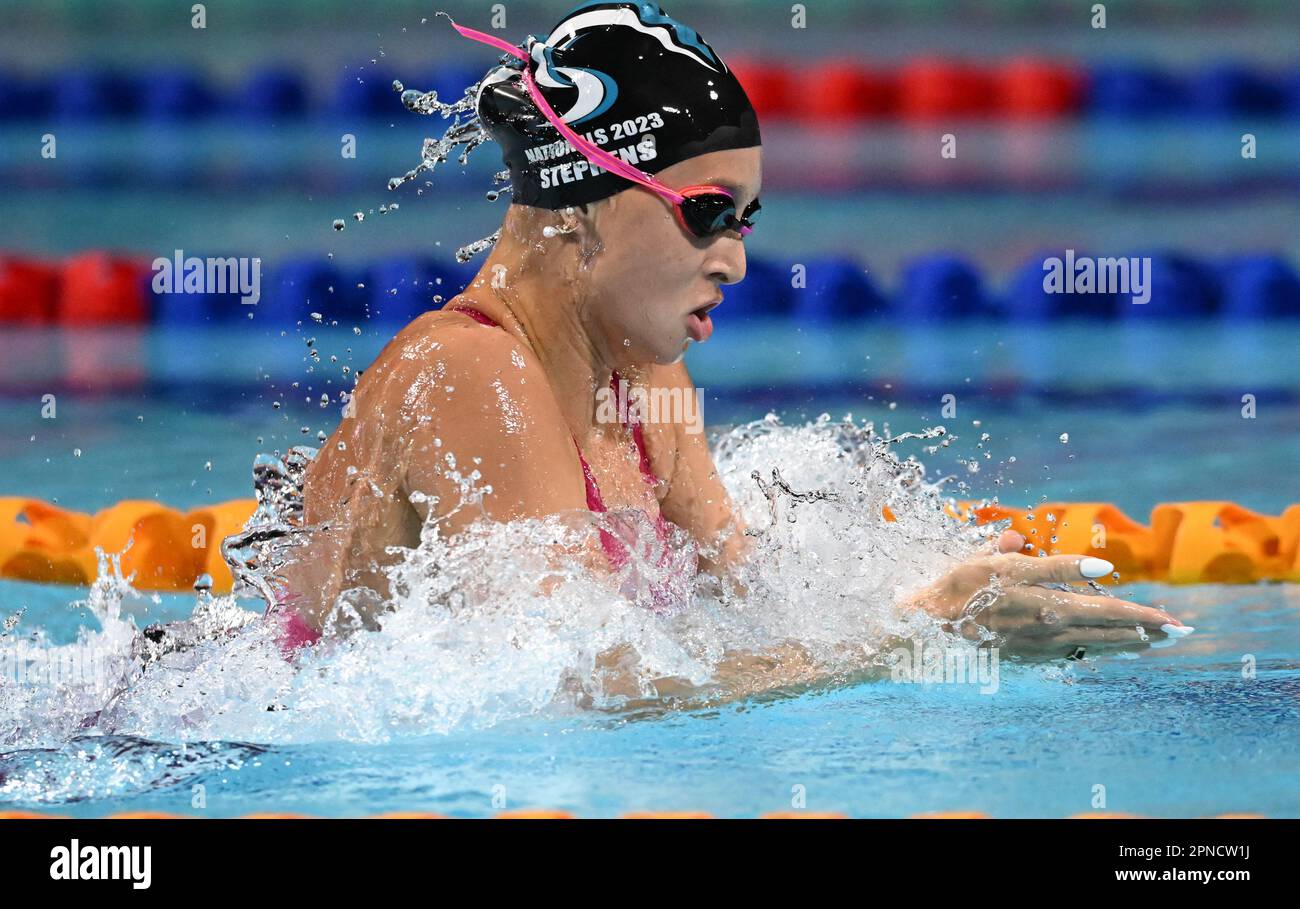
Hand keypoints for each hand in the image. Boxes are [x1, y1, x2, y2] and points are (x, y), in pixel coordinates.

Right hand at [903, 544, 1192, 659]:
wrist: (927, 626)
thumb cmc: (960, 586)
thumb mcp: (999, 563)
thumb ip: (1050, 566)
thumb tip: (1098, 567)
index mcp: (1046, 605)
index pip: (1106, 609)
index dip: (1141, 614)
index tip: (1171, 619)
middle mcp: (1049, 631)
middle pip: (1108, 631)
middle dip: (1146, 631)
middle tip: (1178, 632)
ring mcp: (1039, 648)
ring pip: (1094, 645)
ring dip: (1127, 643)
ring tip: (1153, 641)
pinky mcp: (1027, 657)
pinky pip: (1070, 654)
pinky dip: (1094, 650)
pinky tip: (1105, 648)